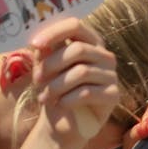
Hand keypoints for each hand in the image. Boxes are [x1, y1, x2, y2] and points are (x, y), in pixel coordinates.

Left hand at [29, 18, 118, 145]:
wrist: (63, 122)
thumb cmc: (55, 89)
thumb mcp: (45, 67)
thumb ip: (45, 51)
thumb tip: (40, 41)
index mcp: (89, 43)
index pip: (76, 26)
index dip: (54, 32)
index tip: (34, 44)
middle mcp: (105, 56)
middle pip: (79, 49)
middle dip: (52, 65)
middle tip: (37, 80)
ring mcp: (112, 75)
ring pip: (82, 72)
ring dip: (56, 86)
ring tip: (44, 97)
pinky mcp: (113, 95)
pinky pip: (87, 93)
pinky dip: (67, 99)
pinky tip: (60, 105)